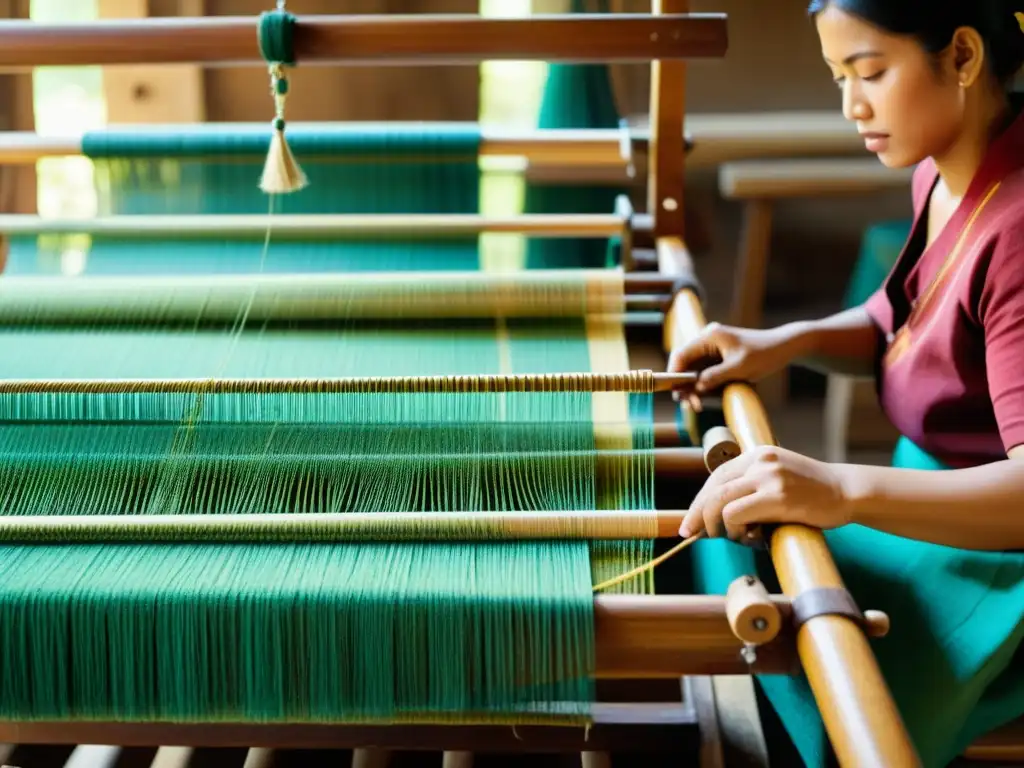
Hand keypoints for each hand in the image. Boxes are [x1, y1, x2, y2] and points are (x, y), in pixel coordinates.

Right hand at [667, 323, 803, 409]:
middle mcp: (707, 340)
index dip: (674, 373)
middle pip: (685, 363)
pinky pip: (703, 372)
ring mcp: (712, 349)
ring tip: (696, 406)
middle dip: (684, 384)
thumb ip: (715, 377)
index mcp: (709, 336)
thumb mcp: (739, 368)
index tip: (674, 391)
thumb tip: (696, 387)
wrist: (785, 347)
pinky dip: (702, 385)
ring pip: (693, 370)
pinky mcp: (719, 357)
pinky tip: (703, 398)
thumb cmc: (764, 354)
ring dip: (692, 388)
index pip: (682, 354)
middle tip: (688, 404)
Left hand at [679, 446, 852, 539]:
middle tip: (689, 532)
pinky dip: (732, 528)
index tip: (691, 519)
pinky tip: (746, 537)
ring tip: (724, 537)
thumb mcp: (779, 478)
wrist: (848, 492)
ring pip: (719, 500)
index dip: (700, 499)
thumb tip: (720, 513)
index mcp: (758, 454)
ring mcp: (768, 477)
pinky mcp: (777, 497)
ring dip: (713, 524)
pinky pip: (736, 513)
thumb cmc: (814, 492)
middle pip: (713, 487)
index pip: (717, 476)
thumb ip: (753, 486)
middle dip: (697, 513)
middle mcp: (760, 461)